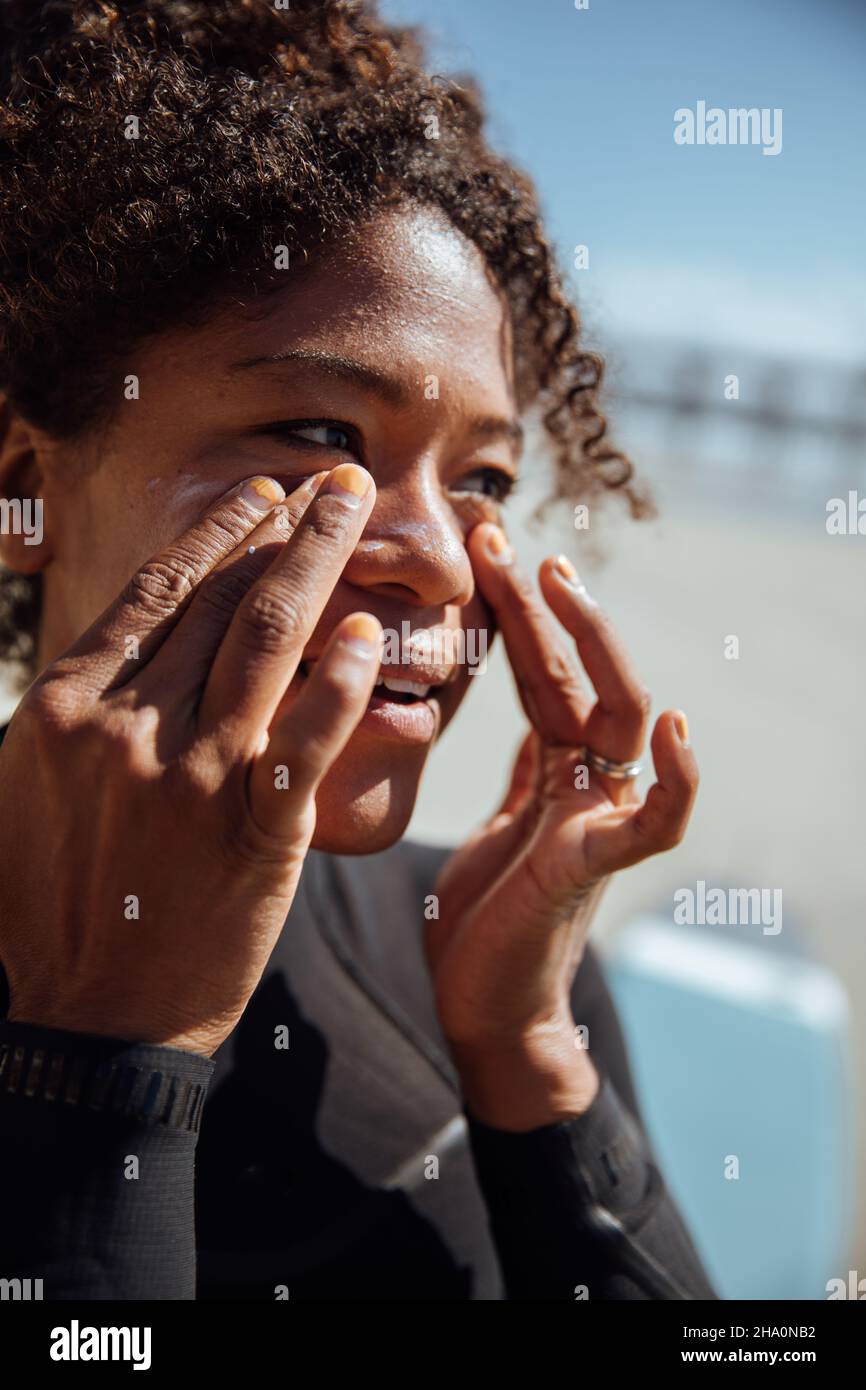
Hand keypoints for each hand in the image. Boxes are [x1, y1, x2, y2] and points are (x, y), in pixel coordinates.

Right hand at [0, 465, 380, 1055]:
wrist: (90, 1017)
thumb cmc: (54, 903)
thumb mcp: (25, 785)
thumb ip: (74, 706)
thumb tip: (121, 641)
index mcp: (66, 706)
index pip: (156, 590)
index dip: (218, 531)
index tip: (264, 493)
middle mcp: (124, 727)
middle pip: (219, 598)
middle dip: (285, 529)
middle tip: (333, 484)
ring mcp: (191, 778)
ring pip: (266, 642)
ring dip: (318, 564)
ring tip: (354, 515)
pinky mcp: (252, 832)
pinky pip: (305, 740)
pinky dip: (339, 682)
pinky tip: (368, 635)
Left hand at [426, 524, 696, 1127]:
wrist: (488, 1010)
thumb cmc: (486, 922)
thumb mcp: (499, 822)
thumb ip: (527, 770)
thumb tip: (531, 718)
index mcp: (556, 768)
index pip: (541, 670)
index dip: (519, 612)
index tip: (489, 551)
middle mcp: (587, 781)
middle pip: (579, 674)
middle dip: (545, 606)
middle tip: (506, 541)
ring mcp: (600, 817)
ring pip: (620, 716)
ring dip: (593, 645)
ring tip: (561, 581)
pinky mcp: (600, 867)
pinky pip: (660, 822)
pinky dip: (678, 780)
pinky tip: (678, 731)